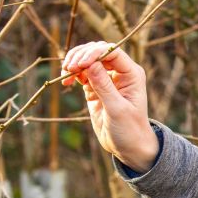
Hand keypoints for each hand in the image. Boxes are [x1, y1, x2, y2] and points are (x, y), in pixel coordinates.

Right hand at [60, 41, 159, 172]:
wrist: (128, 147)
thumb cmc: (129, 129)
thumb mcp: (117, 109)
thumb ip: (104, 86)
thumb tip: (90, 64)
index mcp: (131, 73)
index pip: (112, 51)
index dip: (94, 53)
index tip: (79, 64)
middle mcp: (120, 72)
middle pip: (97, 51)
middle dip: (81, 56)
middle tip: (68, 68)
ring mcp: (107, 78)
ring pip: (88, 59)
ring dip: (74, 62)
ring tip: (65, 74)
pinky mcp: (95, 87)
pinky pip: (82, 72)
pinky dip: (72, 73)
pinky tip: (67, 81)